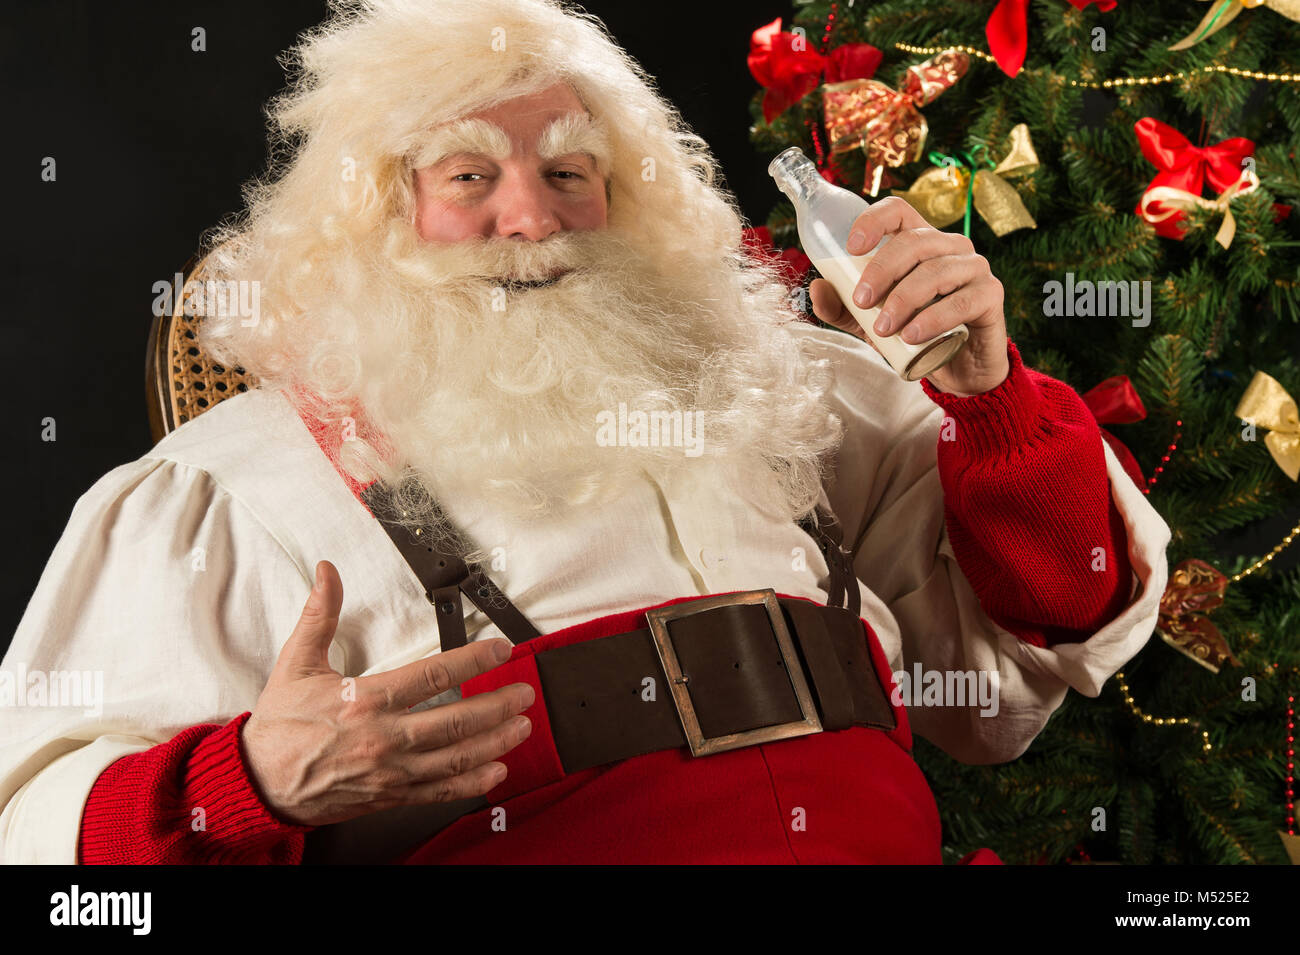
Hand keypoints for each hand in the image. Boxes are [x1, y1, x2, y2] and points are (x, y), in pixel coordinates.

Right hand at [241, 560, 533, 827]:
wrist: (258, 783)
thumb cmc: (280, 727)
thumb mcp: (296, 663)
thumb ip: (319, 615)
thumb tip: (326, 573)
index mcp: (365, 701)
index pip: (432, 675)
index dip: (474, 661)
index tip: (501, 650)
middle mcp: (384, 739)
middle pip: (456, 721)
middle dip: (498, 705)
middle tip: (525, 693)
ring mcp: (390, 772)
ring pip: (455, 757)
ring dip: (495, 741)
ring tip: (521, 726)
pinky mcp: (390, 796)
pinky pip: (440, 791)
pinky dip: (473, 782)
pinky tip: (496, 770)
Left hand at [807, 196, 1010, 395]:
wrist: (957, 368)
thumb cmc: (913, 334)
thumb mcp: (869, 322)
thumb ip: (843, 307)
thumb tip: (816, 288)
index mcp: (920, 240)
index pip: (898, 210)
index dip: (873, 221)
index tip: (850, 248)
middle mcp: (949, 246)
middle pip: (913, 241)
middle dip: (881, 270)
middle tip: (861, 302)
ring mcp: (973, 267)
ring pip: (936, 271)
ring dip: (904, 299)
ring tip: (883, 328)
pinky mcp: (991, 295)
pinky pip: (962, 300)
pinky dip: (933, 318)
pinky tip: (912, 335)